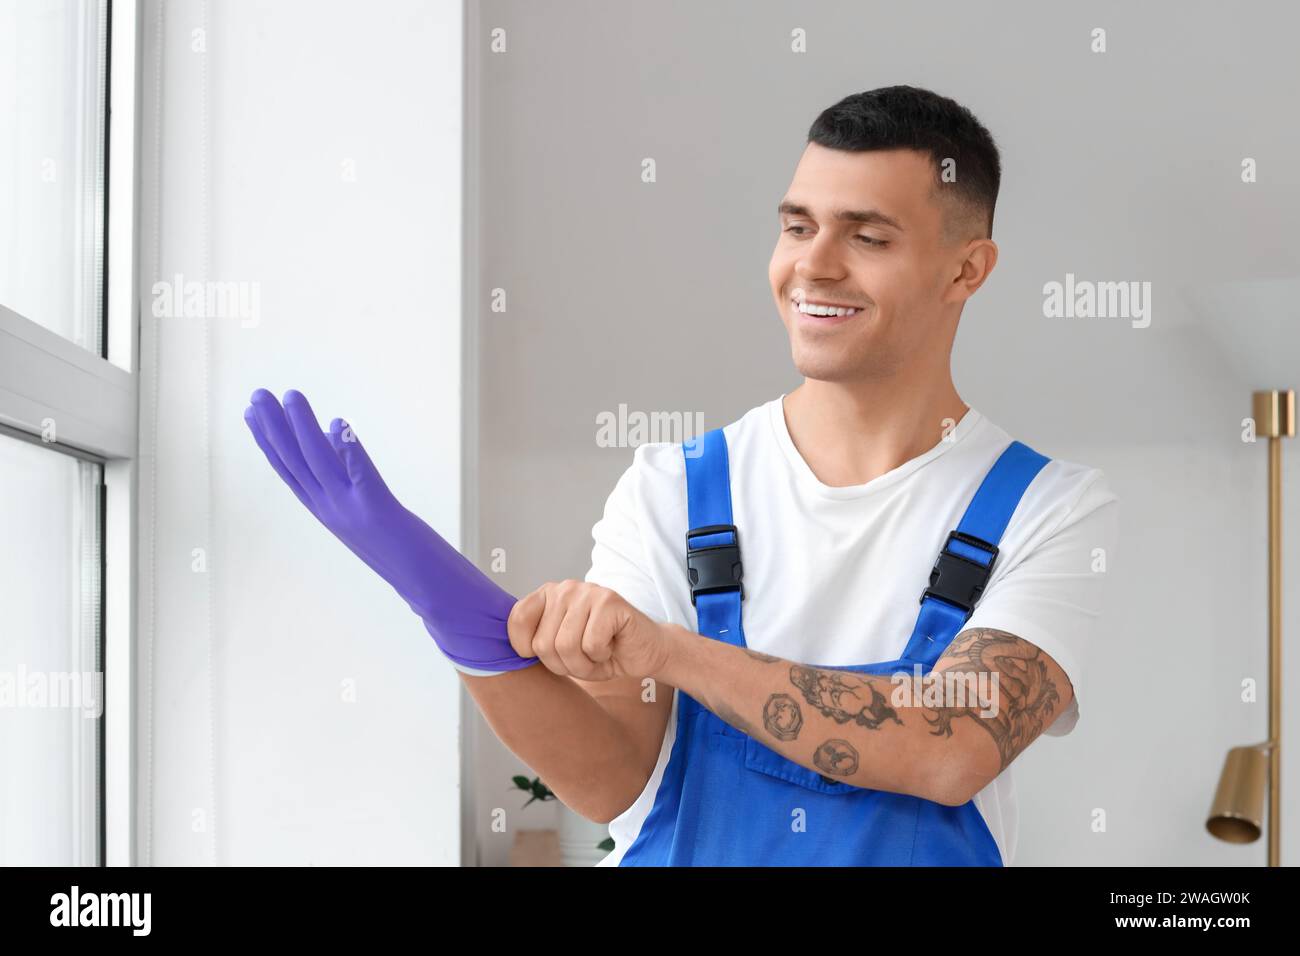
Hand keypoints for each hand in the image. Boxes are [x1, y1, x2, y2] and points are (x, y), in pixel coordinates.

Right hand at [242, 387, 537, 673]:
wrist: (426, 587)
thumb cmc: (399, 545)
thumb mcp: (363, 506)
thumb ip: (346, 470)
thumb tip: (332, 433)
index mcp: (326, 510)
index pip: (288, 471)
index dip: (267, 441)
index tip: (251, 413)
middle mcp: (332, 511)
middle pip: (294, 464)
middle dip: (272, 429)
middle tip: (257, 395)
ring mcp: (352, 512)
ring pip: (320, 464)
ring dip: (302, 428)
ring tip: (291, 396)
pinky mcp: (379, 512)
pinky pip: (361, 476)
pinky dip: (350, 450)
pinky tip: (340, 424)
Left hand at [506, 580, 670, 680]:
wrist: (643, 652)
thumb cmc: (599, 652)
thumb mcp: (558, 648)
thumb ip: (534, 641)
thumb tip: (495, 651)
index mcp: (547, 595)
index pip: (516, 621)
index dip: (527, 649)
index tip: (550, 655)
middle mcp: (565, 588)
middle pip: (542, 644)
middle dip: (563, 665)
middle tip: (584, 658)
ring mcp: (588, 591)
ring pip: (566, 646)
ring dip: (583, 664)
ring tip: (597, 655)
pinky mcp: (611, 602)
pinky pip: (591, 645)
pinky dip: (602, 657)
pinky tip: (612, 646)